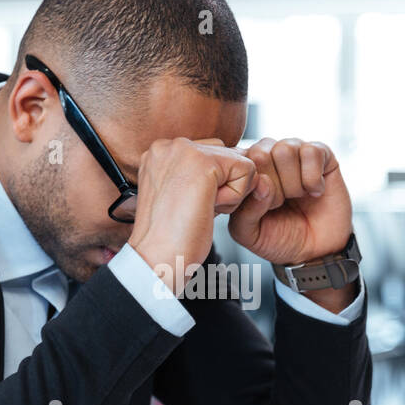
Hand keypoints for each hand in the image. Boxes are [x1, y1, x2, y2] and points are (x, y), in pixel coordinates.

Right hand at [127, 137, 256, 293]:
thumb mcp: (181, 196)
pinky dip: (236, 197)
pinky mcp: (204, 162)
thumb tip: (239, 164)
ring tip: (200, 209)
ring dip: (230, 193)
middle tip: (196, 210)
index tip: (190, 206)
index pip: (211, 153)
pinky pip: (248, 171)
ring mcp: (185, 150)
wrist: (157, 258)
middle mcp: (170, 145)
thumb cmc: (169, 239)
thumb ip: (200, 176)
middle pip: (227, 154)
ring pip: (239, 162)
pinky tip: (209, 209)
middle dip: (224, 186)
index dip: (213, 185)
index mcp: (161, 152)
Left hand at [227, 138, 355, 312]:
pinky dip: (313, 179)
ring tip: (297, 196)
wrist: (316, 250)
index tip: (260, 210)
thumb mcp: (250, 233)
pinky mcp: (321, 153)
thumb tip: (261, 182)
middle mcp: (267, 155)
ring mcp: (294, 151)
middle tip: (281, 204)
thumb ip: (244, 211)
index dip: (250, 188)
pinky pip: (311, 152)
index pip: (237, 162)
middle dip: (272, 186)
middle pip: (261, 153)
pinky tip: (315, 192)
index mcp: (244, 171)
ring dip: (293, 183)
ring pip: (285, 150)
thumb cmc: (279, 238)